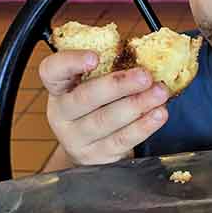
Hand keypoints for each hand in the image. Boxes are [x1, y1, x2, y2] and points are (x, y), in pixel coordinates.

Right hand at [39, 50, 168, 165]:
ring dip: (137, 105)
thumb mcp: (92, 86)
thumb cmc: (97, 107)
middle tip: (145, 76)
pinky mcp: (97, 156)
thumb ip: (109, 70)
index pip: (52, 71)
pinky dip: (143, 127)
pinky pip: (121, 140)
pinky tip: (158, 115)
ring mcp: (77, 138)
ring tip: (159, 94)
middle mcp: (62, 114)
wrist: (91, 147)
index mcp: (58, 88)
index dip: (71, 62)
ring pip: (106, 120)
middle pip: (86, 97)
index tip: (95, 57)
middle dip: (119, 85)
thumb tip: (145, 56)